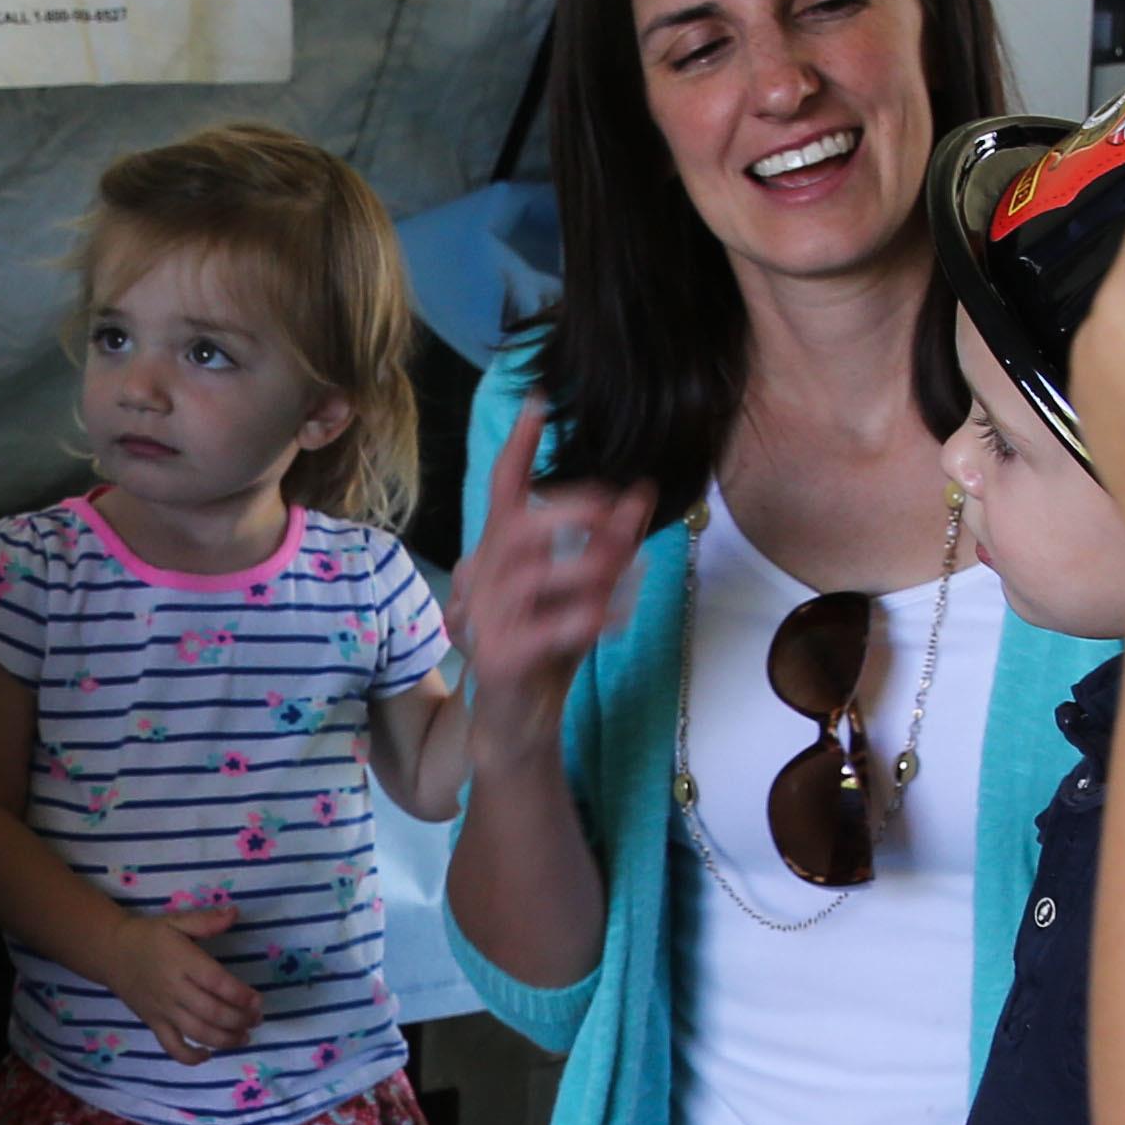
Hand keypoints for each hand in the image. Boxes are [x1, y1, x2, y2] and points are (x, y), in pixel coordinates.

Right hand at [97, 900, 258, 1057]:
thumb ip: (207, 921)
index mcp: (182, 961)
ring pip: (198, 1032)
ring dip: (226, 1040)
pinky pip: (173, 1047)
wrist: (111, 952)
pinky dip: (191, 1057)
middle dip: (240, 1019)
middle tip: (257, 1019)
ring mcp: (163, 1010)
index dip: (240, 995)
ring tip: (244, 1036)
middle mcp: (174, 989)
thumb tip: (235, 913)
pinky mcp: (154, 1024)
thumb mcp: (177, 921)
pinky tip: (208, 1054)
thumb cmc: (149, 936)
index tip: (258, 1000)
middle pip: (212, 1012)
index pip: (217, 982)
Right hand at [453, 406, 647, 757]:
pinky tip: (614, 615)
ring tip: (626, 568)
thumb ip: (611, 543)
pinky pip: (541, 629)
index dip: (519, 448)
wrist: (519, 723)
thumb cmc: (547, 648)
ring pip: (530, 576)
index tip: (539, 401)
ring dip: (586, 566)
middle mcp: (482, 580)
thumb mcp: (588, 590)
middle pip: (515, 526)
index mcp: (500, 555)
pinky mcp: (498, 658)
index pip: (502, 491)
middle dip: (569, 510)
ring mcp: (484, 620)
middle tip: (613, 506)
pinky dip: (582, 618)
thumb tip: (642, 490)